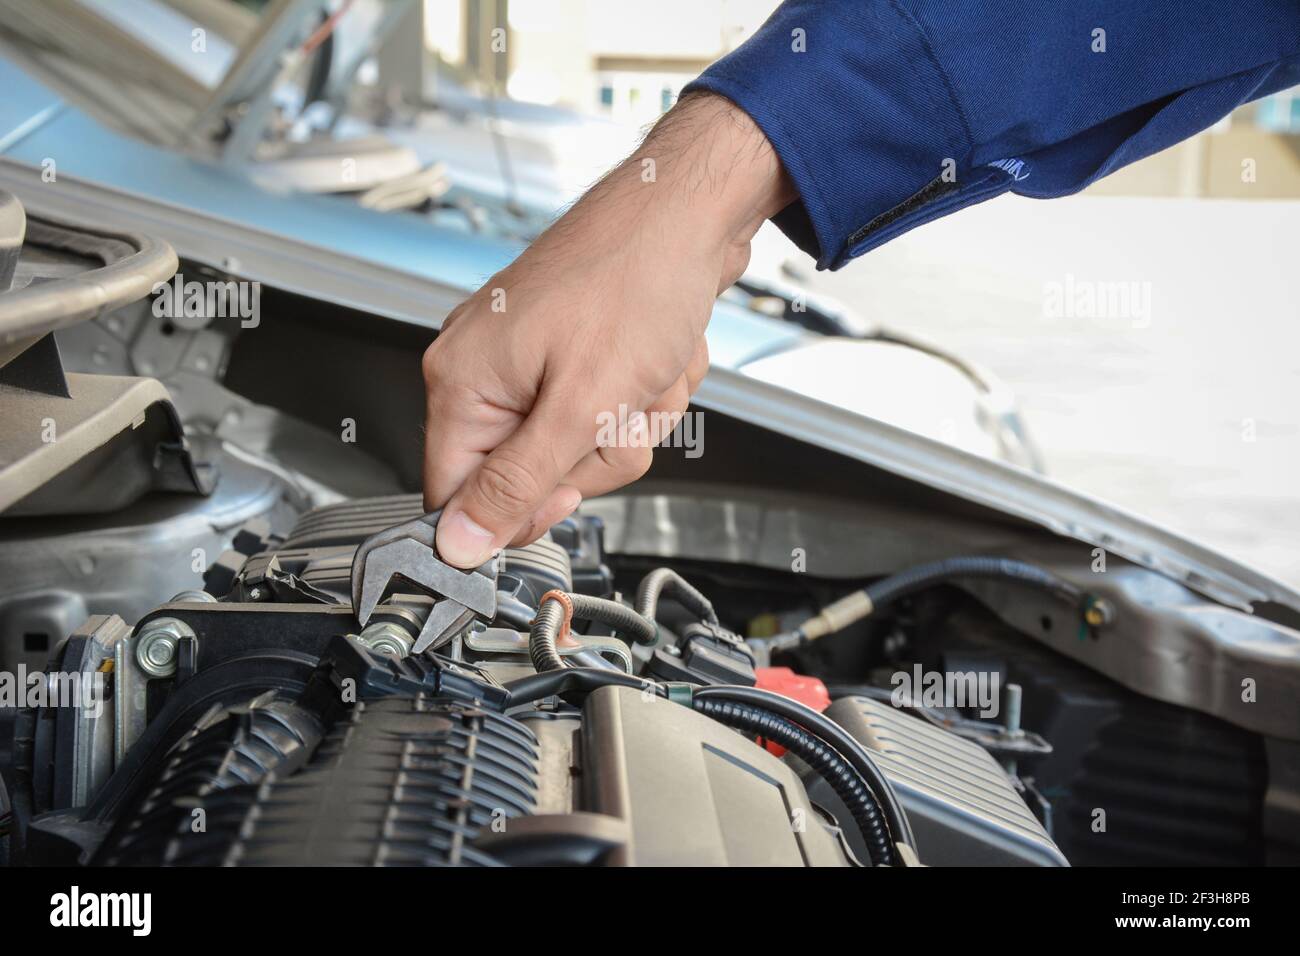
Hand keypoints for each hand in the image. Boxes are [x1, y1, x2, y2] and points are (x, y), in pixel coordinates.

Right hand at [422, 93, 793, 566]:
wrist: (690, 212)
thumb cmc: (637, 280)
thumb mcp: (582, 405)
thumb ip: (516, 483)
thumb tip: (458, 544)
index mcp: (462, 380)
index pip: (455, 496)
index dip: (518, 510)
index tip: (569, 489)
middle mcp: (484, 367)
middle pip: (529, 475)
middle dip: (597, 450)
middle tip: (622, 404)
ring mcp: (528, 357)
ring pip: (579, 446)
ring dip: (631, 420)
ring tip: (645, 370)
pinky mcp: (568, 350)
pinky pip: (603, 411)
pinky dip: (641, 395)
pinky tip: (654, 357)